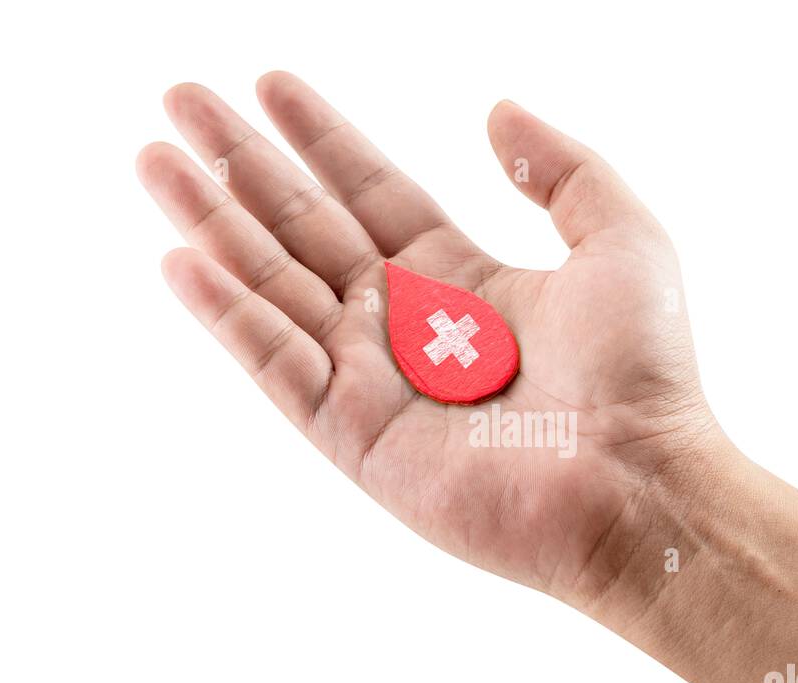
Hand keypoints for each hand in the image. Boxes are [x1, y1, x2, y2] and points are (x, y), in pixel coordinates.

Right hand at [138, 72, 722, 608]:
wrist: (637, 485)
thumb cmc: (644, 372)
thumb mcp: (620, 237)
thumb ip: (560, 169)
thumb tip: (495, 107)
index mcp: (463, 280)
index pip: (370, 192)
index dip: (321, 138)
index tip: (270, 82)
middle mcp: (407, 325)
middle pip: (304, 228)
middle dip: (240, 164)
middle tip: (179, 99)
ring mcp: (374, 380)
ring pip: (272, 286)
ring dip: (211, 223)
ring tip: (153, 158)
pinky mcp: (353, 436)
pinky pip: (275, 364)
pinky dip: (226, 313)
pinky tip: (179, 257)